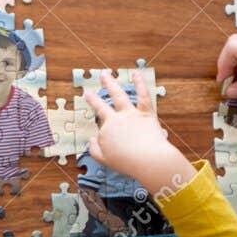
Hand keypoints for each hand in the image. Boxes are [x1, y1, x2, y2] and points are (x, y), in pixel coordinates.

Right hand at [82, 71, 195, 195]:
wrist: (149, 160)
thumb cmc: (127, 162)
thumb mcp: (105, 160)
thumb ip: (95, 150)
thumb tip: (92, 139)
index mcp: (106, 130)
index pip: (98, 124)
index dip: (92, 116)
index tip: (87, 106)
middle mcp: (117, 119)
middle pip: (101, 106)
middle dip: (93, 99)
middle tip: (88, 92)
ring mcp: (131, 114)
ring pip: (118, 96)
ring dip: (111, 84)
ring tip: (105, 74)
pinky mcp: (146, 113)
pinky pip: (142, 95)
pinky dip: (140, 84)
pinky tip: (136, 73)